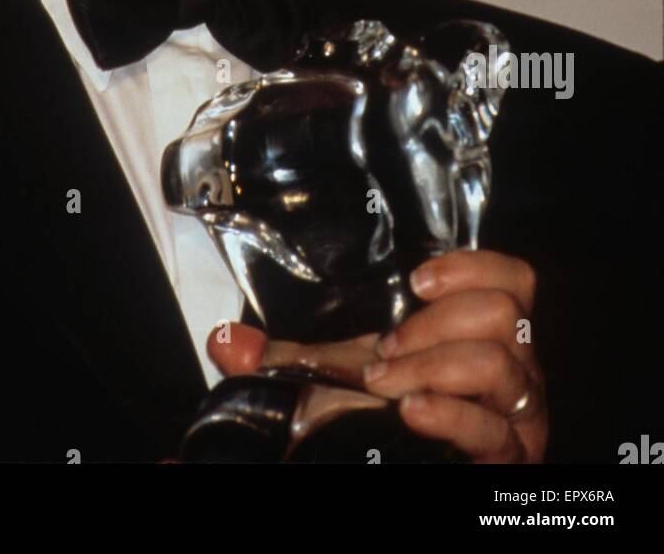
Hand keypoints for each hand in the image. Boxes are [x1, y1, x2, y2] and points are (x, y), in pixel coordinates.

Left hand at [207, 249, 547, 462]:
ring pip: (499, 364)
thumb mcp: (332, 378)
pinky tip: (414, 410)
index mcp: (482, 333)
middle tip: (384, 349)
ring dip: (434, 366)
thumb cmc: (377, 421)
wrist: (396, 473)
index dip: (472, 268)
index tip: (418, 282)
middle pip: (503, 314)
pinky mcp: (509, 459)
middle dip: (435, 325)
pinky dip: (450, 415)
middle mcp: (512, 368)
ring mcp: (516, 416)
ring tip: (386, 382)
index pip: (513, 280)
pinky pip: (493, 429)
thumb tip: (225, 342)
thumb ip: (280, 357)